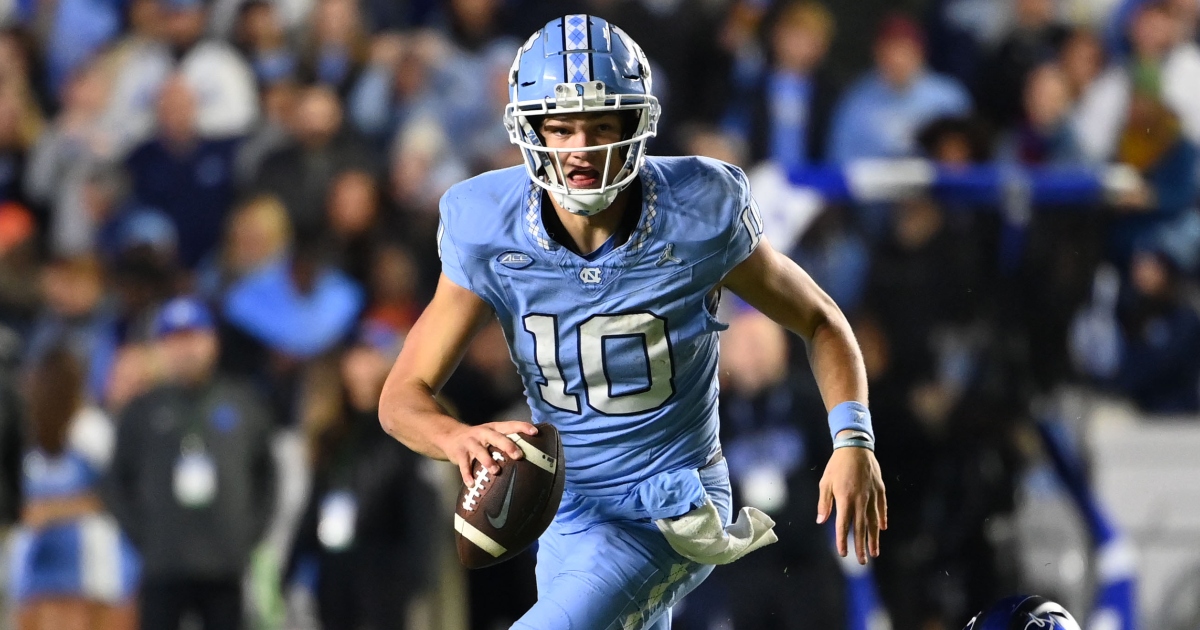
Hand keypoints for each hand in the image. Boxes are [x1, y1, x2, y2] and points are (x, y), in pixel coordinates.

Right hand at [437, 421, 538, 485]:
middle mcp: (482, 433)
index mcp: (493, 428)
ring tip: (496, 471)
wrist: (450, 436)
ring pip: (479, 451)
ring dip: (488, 461)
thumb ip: (506, 440)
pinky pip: (464, 465)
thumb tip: (530, 451)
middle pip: (496, 437)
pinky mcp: (460, 454)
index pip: (510, 425)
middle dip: (507, 446)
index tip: (535, 432)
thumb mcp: (491, 434)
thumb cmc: (479, 438)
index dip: (522, 427)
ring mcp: (470, 443)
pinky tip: (472, 484)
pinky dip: (467, 475)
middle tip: (518, 456)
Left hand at [817, 441, 886, 563]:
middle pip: (860, 528)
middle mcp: (860, 499)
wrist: (855, 446)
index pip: (843, 525)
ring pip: (873, 521)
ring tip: (874, 552)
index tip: (843, 554)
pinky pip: (882, 507)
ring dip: (874, 537)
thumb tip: (821, 521)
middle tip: (862, 562)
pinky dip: (882, 518)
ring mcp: (871, 495)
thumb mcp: (825, 483)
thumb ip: (824, 503)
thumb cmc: (836, 465)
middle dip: (860, 546)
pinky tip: (883, 528)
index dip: (842, 540)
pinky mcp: (879, 489)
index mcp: (845, 498)